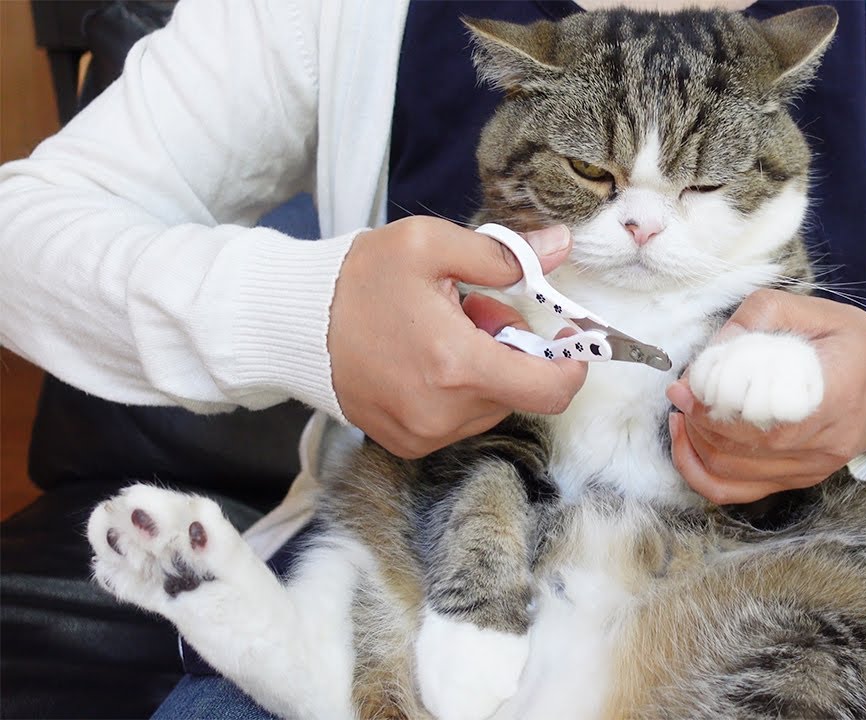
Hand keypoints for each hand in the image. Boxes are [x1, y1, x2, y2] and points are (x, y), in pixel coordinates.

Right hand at [329, 216, 587, 457]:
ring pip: (491, 405)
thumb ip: (503, 253)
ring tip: (443, 332)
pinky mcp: (407, 443)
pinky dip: (459, 390)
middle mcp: (443, 413)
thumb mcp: (428, 246)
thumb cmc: (358, 279)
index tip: (567, 338)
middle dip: (511, 349)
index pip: (549, 391)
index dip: (570, 366)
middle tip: (475, 311)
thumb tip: (559, 245)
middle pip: (519, 390)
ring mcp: (423, 435)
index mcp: (457, 365)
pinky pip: (460, 419)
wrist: (292, 323)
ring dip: (485, 369)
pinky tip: (425, 358)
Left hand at [666, 289, 865, 504]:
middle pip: (746, 445)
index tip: (690, 384)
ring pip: (733, 470)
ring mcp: (814, 466)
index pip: (769, 411)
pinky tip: (689, 441)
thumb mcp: (815, 311)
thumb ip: (761, 317)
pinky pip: (736, 491)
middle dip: (700, 419)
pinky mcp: (799, 480)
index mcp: (840, 388)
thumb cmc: (852, 345)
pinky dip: (700, 470)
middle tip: (681, 391)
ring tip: (685, 409)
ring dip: (696, 441)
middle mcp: (830, 438)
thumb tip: (712, 348)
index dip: (719, 404)